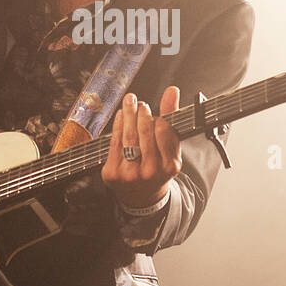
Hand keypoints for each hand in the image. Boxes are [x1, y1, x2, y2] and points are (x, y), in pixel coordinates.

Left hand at [102, 86, 182, 208]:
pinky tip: (121, 115)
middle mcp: (151, 172)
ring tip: (129, 101)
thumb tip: (172, 90)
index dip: (157, 118)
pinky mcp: (113, 174)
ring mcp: (131, 174)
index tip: (153, 112)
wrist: (142, 195)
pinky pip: (115, 143)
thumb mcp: (170, 146)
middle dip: (141, 113)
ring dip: (128, 114)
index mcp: (170, 166)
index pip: (163, 132)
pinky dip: (117, 125)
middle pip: (145, 133)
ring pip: (129, 136)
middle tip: (140, 103)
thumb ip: (171, 117)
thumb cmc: (158, 165)